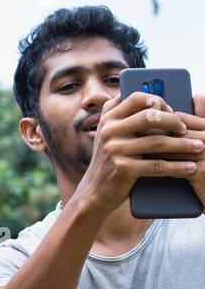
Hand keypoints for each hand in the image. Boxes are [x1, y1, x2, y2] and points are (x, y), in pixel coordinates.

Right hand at [71, 92, 202, 217]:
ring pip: (158, 142)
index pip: (137, 98)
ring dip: (183, 145)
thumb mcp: (108, 134)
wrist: (95, 190)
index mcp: (108, 118)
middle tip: (185, 130)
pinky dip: (178, 167)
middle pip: (150, 116)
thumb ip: (122, 116)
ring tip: (199, 147)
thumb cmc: (110, 160)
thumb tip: (151, 99)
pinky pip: (157, 166)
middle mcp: (109, 130)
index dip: (159, 101)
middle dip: (174, 121)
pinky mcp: (123, 168)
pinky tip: (190, 167)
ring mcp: (115, 149)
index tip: (171, 111)